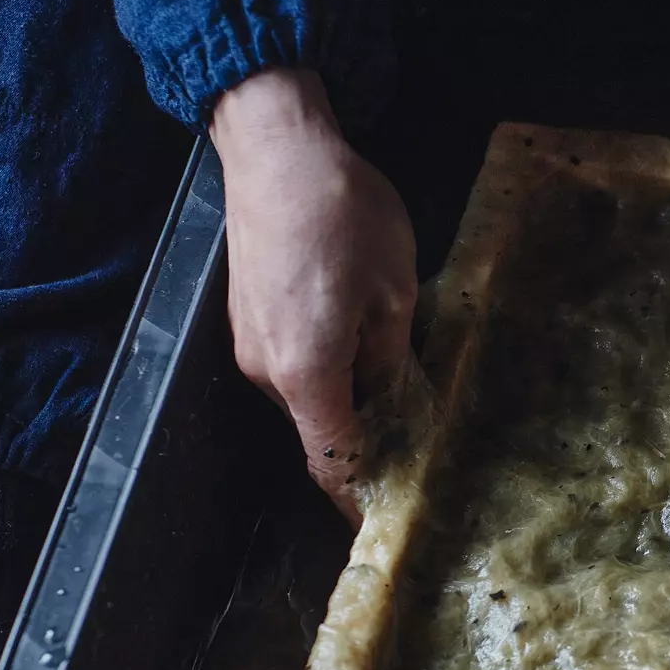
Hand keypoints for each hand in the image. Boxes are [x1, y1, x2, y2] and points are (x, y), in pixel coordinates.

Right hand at [209, 68, 415, 524]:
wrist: (276, 148)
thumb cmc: (342, 214)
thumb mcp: (393, 293)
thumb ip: (393, 363)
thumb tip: (401, 410)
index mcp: (306, 374)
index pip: (333, 464)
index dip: (362, 500)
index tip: (391, 522)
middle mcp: (266, 373)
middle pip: (320, 436)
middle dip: (368, 450)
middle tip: (421, 453)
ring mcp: (249, 347)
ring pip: (308, 400)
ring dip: (351, 406)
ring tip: (405, 397)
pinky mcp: (248, 321)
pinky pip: (293, 368)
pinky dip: (329, 375)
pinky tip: (366, 350)